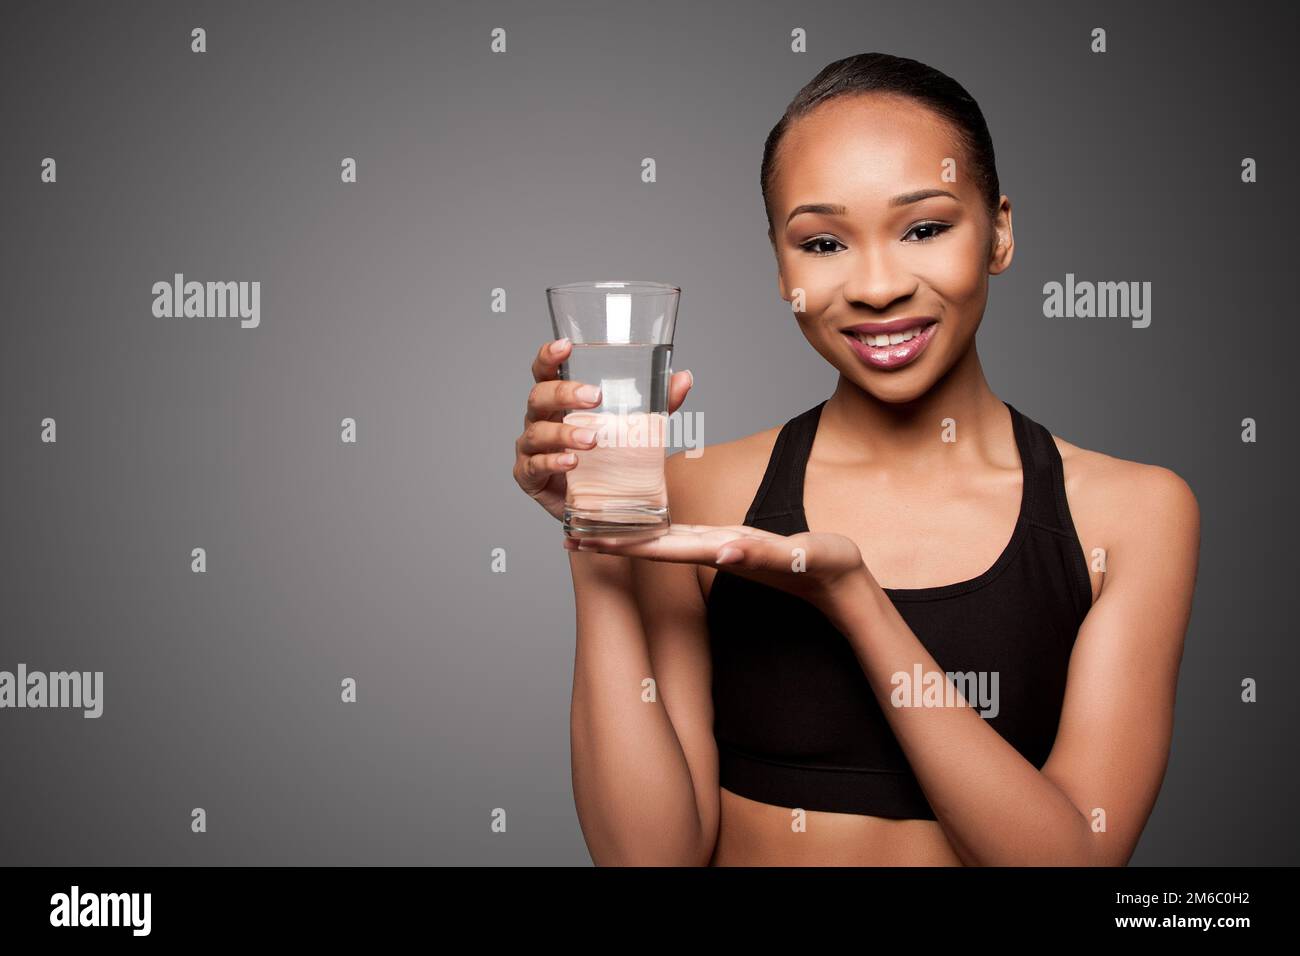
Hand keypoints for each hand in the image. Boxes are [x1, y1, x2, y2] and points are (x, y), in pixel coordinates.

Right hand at [514, 337, 694, 520]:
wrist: (601, 505)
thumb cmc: (610, 458)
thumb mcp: (638, 428)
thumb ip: (658, 404)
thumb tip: (684, 377)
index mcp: (559, 401)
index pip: (545, 371)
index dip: (549, 356)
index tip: (565, 346)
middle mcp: (541, 419)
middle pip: (538, 396)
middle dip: (564, 393)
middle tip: (595, 396)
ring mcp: (531, 448)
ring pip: (537, 432)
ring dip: (564, 432)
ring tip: (592, 439)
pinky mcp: (530, 476)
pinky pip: (534, 466)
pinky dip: (553, 462)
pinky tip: (571, 462)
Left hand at [563, 524, 871, 618]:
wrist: (843, 586)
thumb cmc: (826, 569)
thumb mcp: (798, 557)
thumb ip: (765, 553)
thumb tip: (726, 551)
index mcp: (723, 551)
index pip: (661, 546)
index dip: (622, 541)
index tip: (585, 536)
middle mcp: (716, 551)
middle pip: (653, 543)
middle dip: (612, 537)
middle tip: (567, 529)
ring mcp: (723, 549)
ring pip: (665, 538)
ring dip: (629, 532)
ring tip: (592, 521)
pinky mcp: (733, 545)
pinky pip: (685, 534)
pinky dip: (657, 526)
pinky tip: (641, 518)